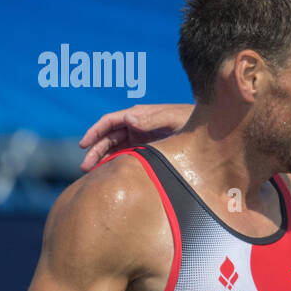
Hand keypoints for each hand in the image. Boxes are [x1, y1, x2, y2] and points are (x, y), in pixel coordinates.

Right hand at [78, 103, 193, 171]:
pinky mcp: (145, 148)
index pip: (109, 122)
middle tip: (85, 168)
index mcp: (137, 115)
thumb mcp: (173, 119)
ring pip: (114, 148)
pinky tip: (108, 175)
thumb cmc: (190, 120)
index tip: (84, 145)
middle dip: (95, 151)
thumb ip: (152, 120)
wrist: (207, 129)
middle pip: (108, 138)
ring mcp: (139, 137)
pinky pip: (125, 155)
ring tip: (91, 174)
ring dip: (102, 159)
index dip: (95, 132)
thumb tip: (128, 118)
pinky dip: (115, 163)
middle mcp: (135, 125)